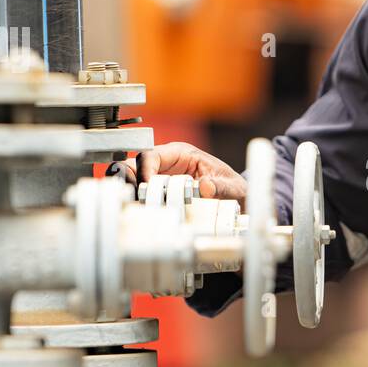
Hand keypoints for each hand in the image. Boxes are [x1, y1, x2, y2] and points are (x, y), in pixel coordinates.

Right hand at [110, 142, 246, 201]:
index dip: (144, 170)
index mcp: (181, 153)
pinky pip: (140, 195)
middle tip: (132, 198)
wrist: (238, 201)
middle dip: (130, 181)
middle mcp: (167, 164)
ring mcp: (161, 178)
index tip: (147, 187)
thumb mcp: (233, 188)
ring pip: (133, 180)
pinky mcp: (160, 194)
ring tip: (133, 207)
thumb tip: (206, 187)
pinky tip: (138, 213)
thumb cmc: (233, 189)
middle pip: (135, 166)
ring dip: (130, 193)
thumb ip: (222, 187)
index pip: (151, 155)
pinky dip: (136, 203)